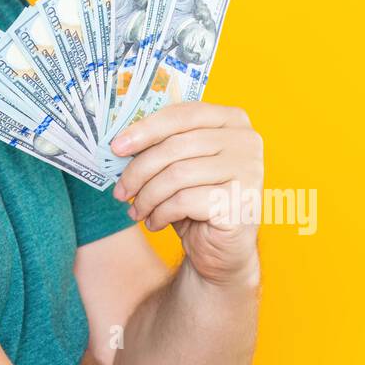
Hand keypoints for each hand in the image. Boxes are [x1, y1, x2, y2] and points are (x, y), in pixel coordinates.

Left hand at [110, 101, 262, 286]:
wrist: (222, 250)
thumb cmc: (197, 201)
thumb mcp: (179, 166)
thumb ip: (161, 145)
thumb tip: (119, 141)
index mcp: (232, 120)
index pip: (182, 114)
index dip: (146, 128)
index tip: (116, 146)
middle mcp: (246, 141)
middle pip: (176, 146)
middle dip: (139, 170)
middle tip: (120, 190)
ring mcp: (248, 171)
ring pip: (177, 174)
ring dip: (147, 196)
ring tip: (136, 210)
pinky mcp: (240, 202)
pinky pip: (184, 201)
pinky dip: (161, 213)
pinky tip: (154, 222)